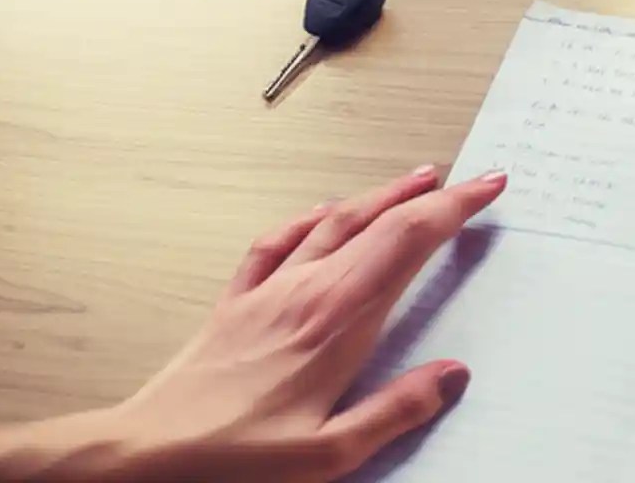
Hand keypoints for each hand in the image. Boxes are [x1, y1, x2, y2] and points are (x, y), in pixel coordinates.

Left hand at [0, 166, 505, 482]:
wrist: (147, 453)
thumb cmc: (233, 457)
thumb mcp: (330, 452)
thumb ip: (396, 411)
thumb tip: (450, 377)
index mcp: (338, 321)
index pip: (409, 242)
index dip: (455, 208)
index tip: (486, 188)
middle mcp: (306, 292)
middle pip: (381, 221)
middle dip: (434, 195)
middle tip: (470, 180)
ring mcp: (270, 291)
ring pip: (335, 221)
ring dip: (380, 196)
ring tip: (414, 179)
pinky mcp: (239, 302)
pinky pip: (279, 243)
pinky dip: (310, 219)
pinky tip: (320, 212)